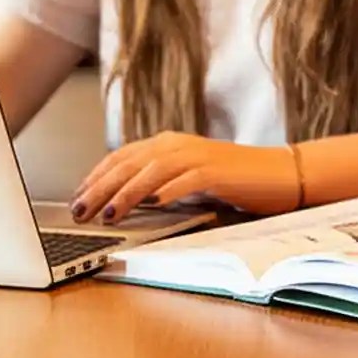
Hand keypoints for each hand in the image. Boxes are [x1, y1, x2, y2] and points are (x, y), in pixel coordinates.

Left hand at [71, 132, 300, 223]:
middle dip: (100, 188)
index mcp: (167, 144)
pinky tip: (153, 205)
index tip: (77, 197)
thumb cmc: (232, 182)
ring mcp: (197, 156)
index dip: (95, 177)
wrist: (280, 173)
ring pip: (151, 171)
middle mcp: (177, 145)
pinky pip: (187, 180)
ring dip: (127, 193)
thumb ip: (158, 184)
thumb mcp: (186, 179)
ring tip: (108, 213)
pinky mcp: (217, 171)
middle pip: (129, 164)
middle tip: (80, 210)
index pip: (121, 157)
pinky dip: (168, 192)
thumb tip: (123, 202)